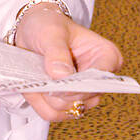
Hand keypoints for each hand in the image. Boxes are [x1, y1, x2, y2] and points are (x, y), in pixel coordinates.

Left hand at [15, 5, 122, 122]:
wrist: (32, 32)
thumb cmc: (48, 25)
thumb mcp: (50, 32)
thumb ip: (57, 52)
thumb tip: (61, 76)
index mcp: (107, 56)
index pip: (100, 79)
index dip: (78, 84)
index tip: (57, 79)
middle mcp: (99, 79)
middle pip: (83, 100)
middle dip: (58, 93)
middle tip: (41, 76)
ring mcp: (84, 94)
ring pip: (68, 111)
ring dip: (46, 99)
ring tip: (36, 78)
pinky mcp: (68, 102)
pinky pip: (54, 114)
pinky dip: (40, 103)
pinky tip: (34, 87)